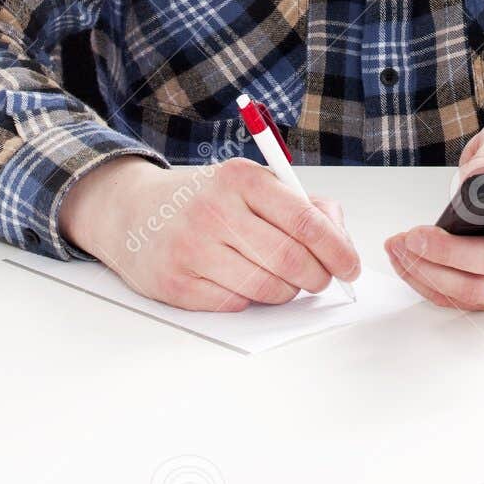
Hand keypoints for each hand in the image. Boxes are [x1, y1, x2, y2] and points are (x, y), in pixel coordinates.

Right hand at [58, 154, 360, 311]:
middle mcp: (215, 210)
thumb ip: (301, 204)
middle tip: (322, 280)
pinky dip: (251, 299)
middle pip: (290, 260)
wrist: (133, 211)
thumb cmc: (205, 198)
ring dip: (287, 292)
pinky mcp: (176, 283)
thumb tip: (340, 237)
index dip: (337, 249)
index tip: (350, 266)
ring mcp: (192, 248)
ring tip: (284, 280)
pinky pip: (236, 304)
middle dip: (318, 277)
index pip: (304, 221)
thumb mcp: (251, 183)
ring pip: (266, 288)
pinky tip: (245, 282)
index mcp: (241, 179)